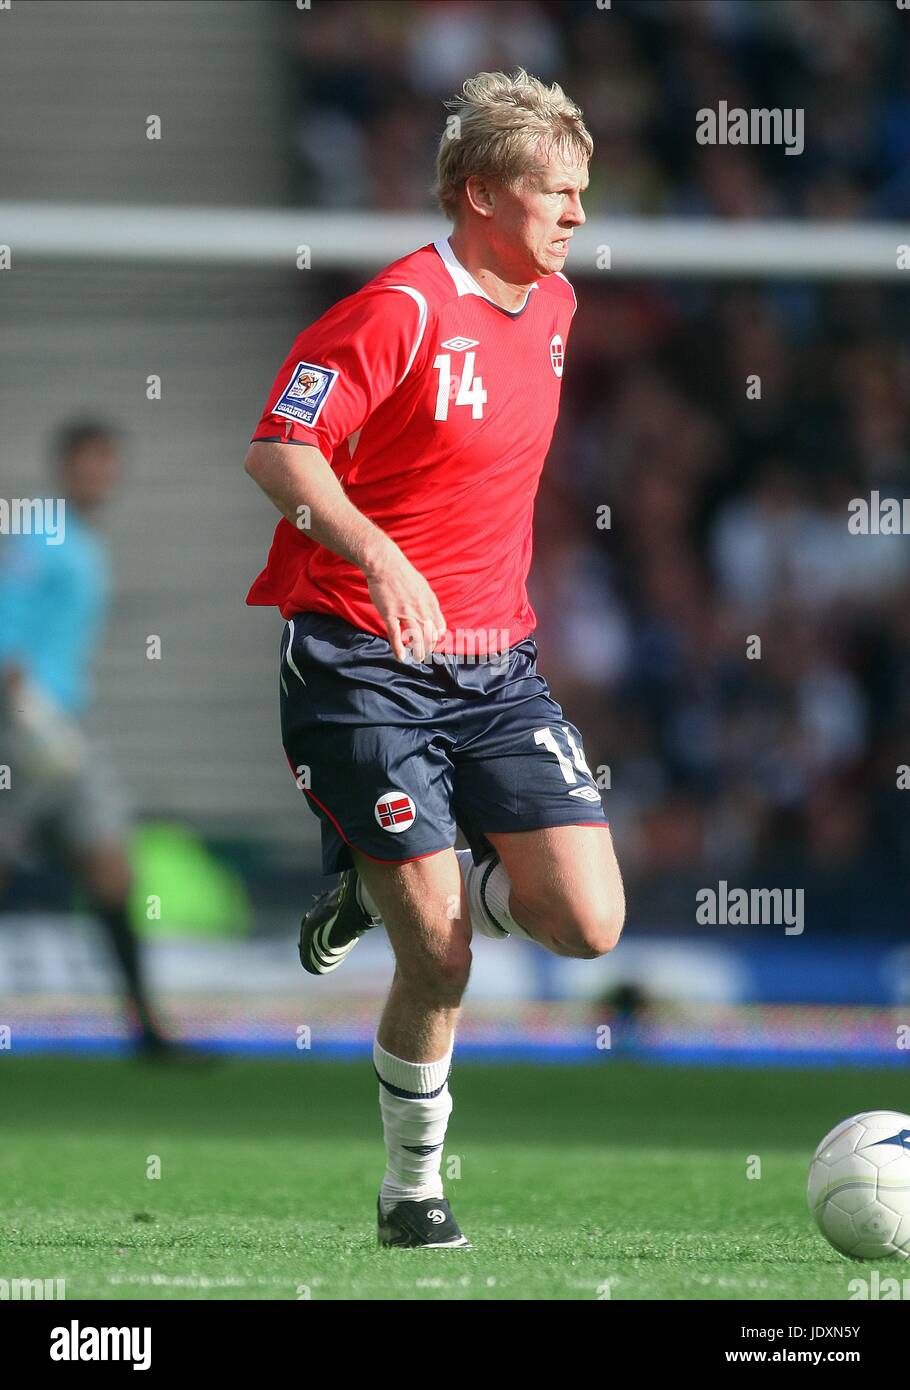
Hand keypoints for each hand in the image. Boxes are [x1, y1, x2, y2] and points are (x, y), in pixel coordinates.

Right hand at [364, 544, 444, 662]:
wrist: (386, 565)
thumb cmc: (403, 574)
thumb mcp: (423, 587)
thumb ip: (429, 602)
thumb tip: (433, 613)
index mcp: (430, 603)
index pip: (440, 627)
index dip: (437, 636)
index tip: (433, 641)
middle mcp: (420, 609)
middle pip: (430, 635)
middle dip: (429, 646)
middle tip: (425, 652)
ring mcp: (405, 613)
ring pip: (415, 638)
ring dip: (418, 651)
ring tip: (418, 658)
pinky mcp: (390, 614)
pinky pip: (395, 635)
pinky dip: (398, 648)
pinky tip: (401, 657)